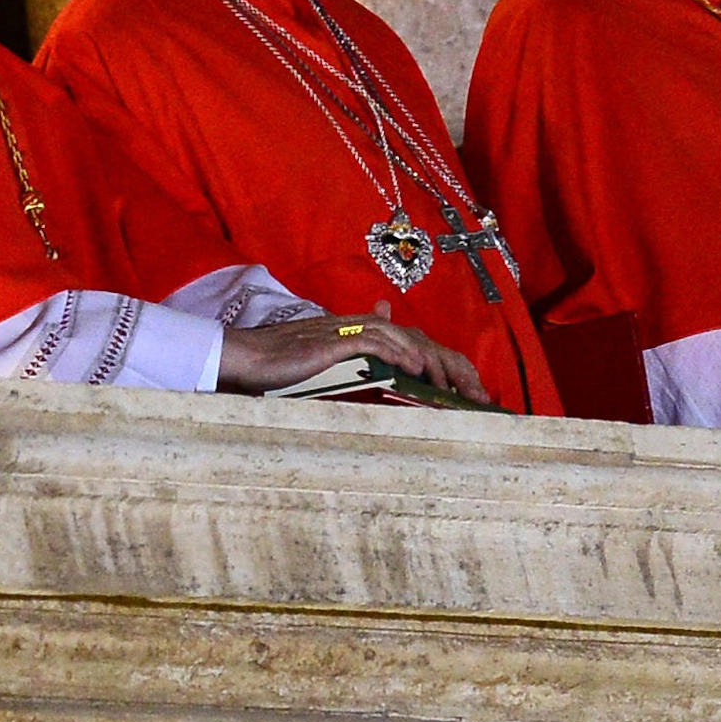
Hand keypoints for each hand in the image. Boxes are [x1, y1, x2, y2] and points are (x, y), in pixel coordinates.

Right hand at [221, 314, 486, 398]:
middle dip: (450, 364)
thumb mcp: (321, 363)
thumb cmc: (277, 366)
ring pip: (398, 336)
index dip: (441, 362)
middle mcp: (354, 326)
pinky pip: (371, 341)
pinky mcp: (330, 342)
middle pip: (415, 336)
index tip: (466, 393)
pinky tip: (414, 367)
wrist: (243, 358)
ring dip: (427, 358)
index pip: (410, 339)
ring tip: (450, 384)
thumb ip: (348, 360)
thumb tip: (369, 373)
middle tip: (477, 395)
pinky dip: (396, 352)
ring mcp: (342, 331)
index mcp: (355, 331)